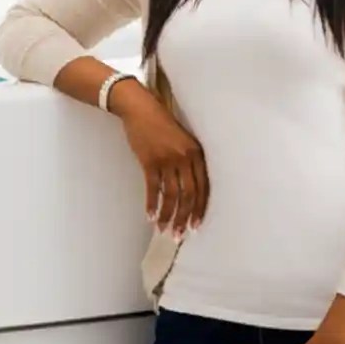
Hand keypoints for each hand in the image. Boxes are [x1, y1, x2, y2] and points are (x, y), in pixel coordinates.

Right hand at [112, 86, 208, 239]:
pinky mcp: (149, 161)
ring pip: (171, 195)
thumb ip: (189, 160)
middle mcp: (185, 158)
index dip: (200, 209)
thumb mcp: (183, 140)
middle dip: (184, 218)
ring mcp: (167, 159)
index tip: (196, 226)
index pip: (203, 187)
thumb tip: (188, 188)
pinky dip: (151, 204)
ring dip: (167, 215)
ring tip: (163, 230)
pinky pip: (153, 188)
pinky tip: (150, 216)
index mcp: (197, 153)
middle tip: (179, 235)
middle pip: (188, 195)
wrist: (140, 109)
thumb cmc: (161, 124)